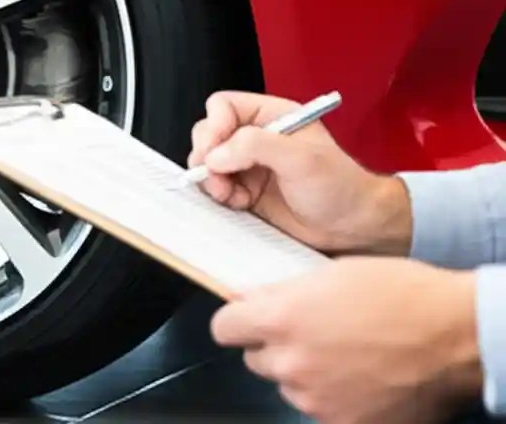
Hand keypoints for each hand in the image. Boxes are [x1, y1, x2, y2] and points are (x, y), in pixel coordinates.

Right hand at [188, 91, 411, 254]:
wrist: (352, 227)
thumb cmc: (341, 188)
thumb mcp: (302, 159)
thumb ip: (256, 146)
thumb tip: (216, 153)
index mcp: (273, 116)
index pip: (224, 106)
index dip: (214, 125)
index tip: (215, 149)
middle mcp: (258, 137)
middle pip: (210, 133)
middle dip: (207, 155)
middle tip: (216, 174)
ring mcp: (249, 165)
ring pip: (208, 162)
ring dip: (211, 179)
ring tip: (229, 193)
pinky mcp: (246, 190)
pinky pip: (216, 187)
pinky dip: (219, 196)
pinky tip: (239, 203)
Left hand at [213, 258, 482, 423]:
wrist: (458, 336)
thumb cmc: (405, 296)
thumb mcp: (332, 273)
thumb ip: (284, 292)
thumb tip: (252, 299)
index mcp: (282, 319)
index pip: (223, 328)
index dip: (238, 321)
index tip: (248, 319)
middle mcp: (292, 362)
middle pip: (257, 359)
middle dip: (276, 346)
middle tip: (312, 334)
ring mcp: (316, 397)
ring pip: (289, 385)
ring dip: (307, 373)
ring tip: (346, 354)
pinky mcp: (343, 422)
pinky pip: (321, 409)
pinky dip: (335, 398)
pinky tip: (361, 378)